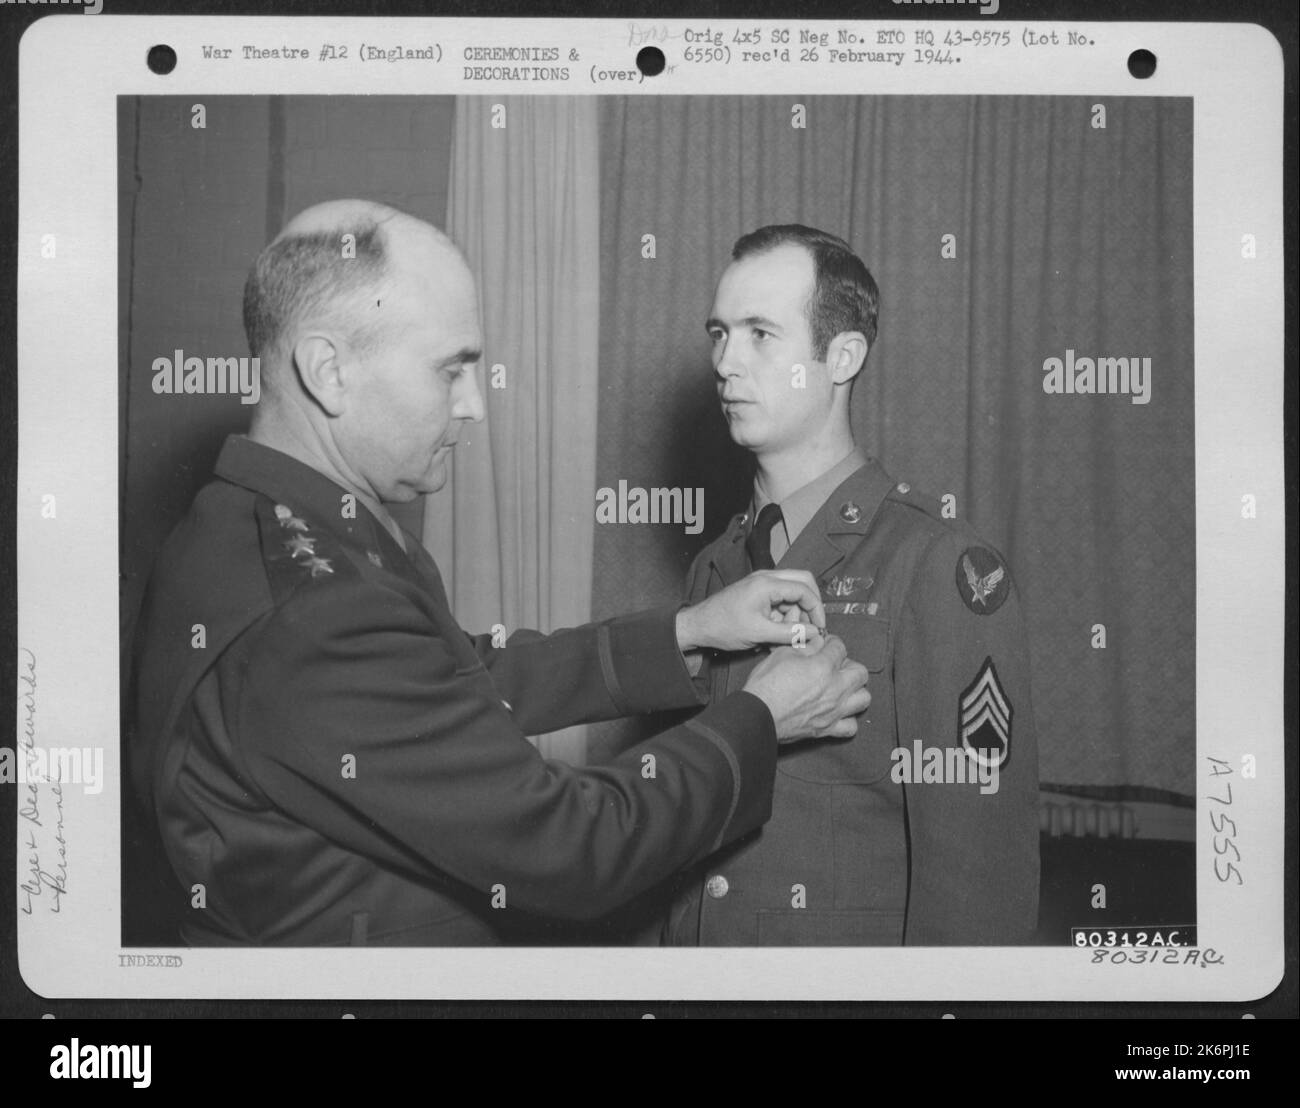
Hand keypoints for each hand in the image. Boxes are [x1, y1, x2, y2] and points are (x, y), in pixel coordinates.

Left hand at [676, 570, 825, 653]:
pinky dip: (784, 614)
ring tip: (785, 635)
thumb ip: (789, 633)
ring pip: (793, 592)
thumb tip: (814, 632)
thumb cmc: (723, 627)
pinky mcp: (758, 592)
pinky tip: (776, 633)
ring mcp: (762, 583)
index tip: (819, 628)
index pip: (804, 589)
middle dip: (809, 606)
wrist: (699, 625)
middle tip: (808, 628)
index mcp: (767, 583)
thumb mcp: (759, 634)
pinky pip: (781, 598)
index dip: (816, 609)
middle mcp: (766, 577)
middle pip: (803, 582)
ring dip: (795, 613)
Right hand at [742, 634, 871, 743]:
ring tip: (842, 687)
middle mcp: (834, 689)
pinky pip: (851, 726)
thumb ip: (804, 648)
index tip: (827, 644)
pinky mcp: (827, 729)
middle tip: (836, 664)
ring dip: (855, 690)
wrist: (756, 716)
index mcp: (823, 667)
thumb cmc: (764, 686)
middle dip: (850, 664)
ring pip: (864, 698)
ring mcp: (833, 711)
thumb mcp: (781, 655)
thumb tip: (816, 644)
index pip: (840, 648)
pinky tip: (838, 712)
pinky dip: (848, 718)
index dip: (833, 642)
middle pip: (860, 672)